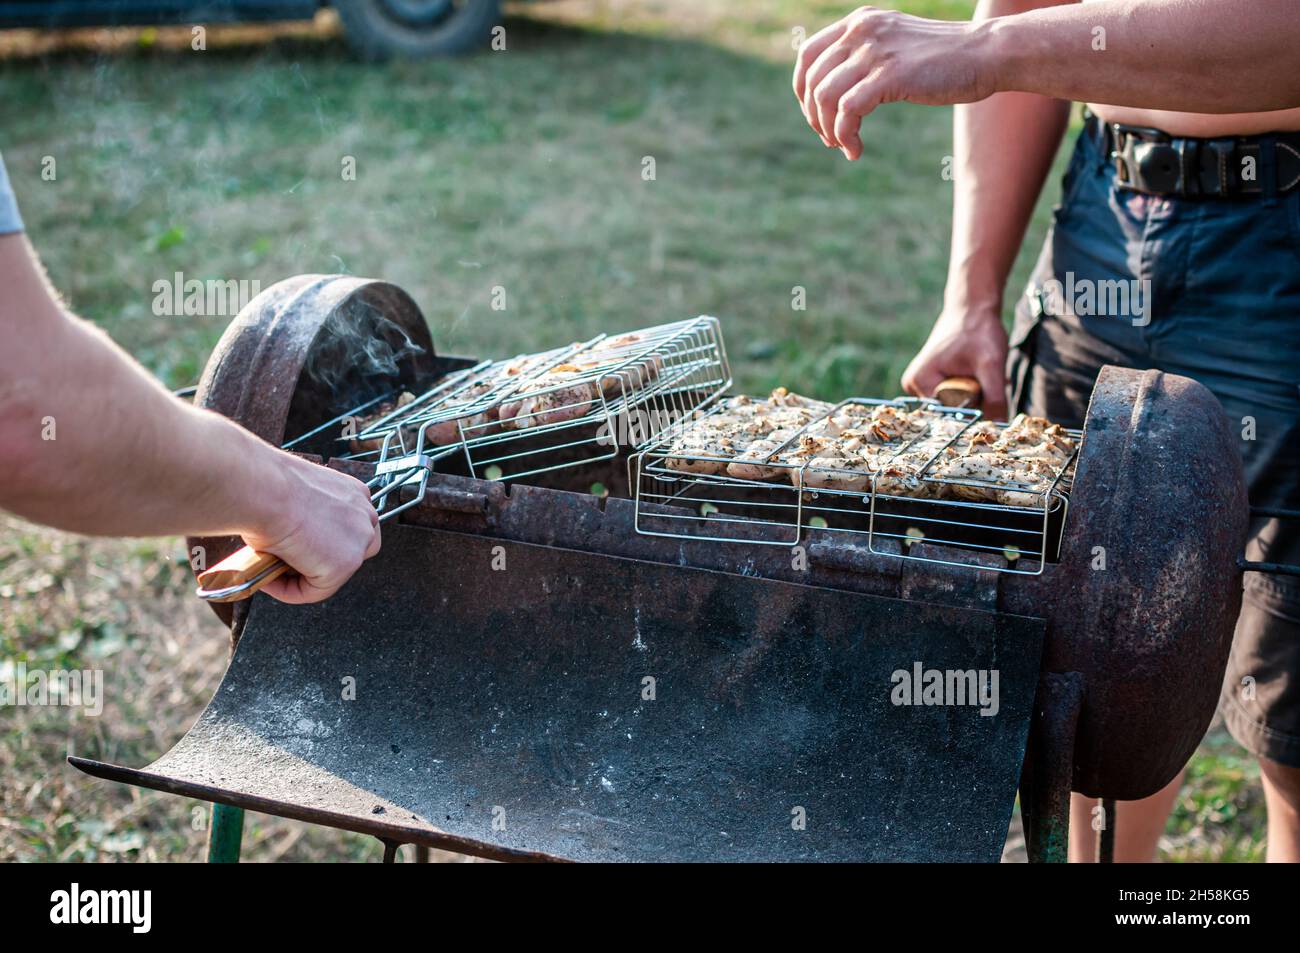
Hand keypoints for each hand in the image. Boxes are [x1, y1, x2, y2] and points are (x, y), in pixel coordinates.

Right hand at [240, 455, 380, 603]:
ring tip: (273, 574)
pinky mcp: (343, 565)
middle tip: (287, 564)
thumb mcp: (295, 495)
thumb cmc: (268, 485)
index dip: (323, 544)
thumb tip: (290, 536)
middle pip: (354, 551)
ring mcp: (358, 541)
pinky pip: (315, 591)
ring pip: (335, 574)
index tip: (295, 549)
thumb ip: (305, 516)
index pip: (350, 527)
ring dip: (304, 578)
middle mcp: (363, 515)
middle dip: (322, 562)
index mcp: (353, 493)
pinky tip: (269, 581)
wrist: (263, 489)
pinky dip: (291, 592)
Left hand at [793, 6, 994, 159]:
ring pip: (824, 97)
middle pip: (811, 80)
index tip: (815, 115)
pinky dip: (845, 137)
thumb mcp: (895, 46)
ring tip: (844, 145)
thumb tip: (831, 91)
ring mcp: (875, 51)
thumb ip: (865, 57)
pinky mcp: (890, 75)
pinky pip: (847, 112)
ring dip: (828, 130)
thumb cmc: (945, 58)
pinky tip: (856, 150)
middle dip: (813, 117)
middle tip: (830, 138)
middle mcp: (862, 30)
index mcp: (860, 21)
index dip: (802, 90)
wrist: (986, 53)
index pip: (807, 54)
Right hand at [901, 309, 1008, 420]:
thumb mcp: (991, 365)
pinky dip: (970, 387)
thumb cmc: (979, 330)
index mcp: (919, 381)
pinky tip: (974, 370)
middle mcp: (913, 385)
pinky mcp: (930, 381)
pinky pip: (954, 396)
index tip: (986, 390)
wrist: (972, 308)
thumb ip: (994, 398)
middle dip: (973, 398)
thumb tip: (1000, 427)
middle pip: (951, 410)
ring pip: (955, 404)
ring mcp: (920, 383)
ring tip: (977, 369)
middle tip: (982, 374)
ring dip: (974, 392)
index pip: (947, 414)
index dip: (972, 408)